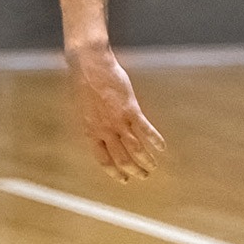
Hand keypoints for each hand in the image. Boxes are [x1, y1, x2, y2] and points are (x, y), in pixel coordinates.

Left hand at [67, 44, 164, 181]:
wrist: (88, 64)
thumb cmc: (83, 83)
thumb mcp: (82, 109)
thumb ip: (91, 124)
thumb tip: (98, 136)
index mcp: (89, 131)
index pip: (103, 160)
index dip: (115, 172)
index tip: (124, 180)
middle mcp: (104, 130)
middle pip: (122, 159)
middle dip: (134, 171)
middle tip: (144, 175)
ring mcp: (117, 121)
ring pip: (136, 150)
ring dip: (147, 161)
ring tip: (153, 167)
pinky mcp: (130, 110)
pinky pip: (146, 131)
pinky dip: (156, 141)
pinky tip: (162, 148)